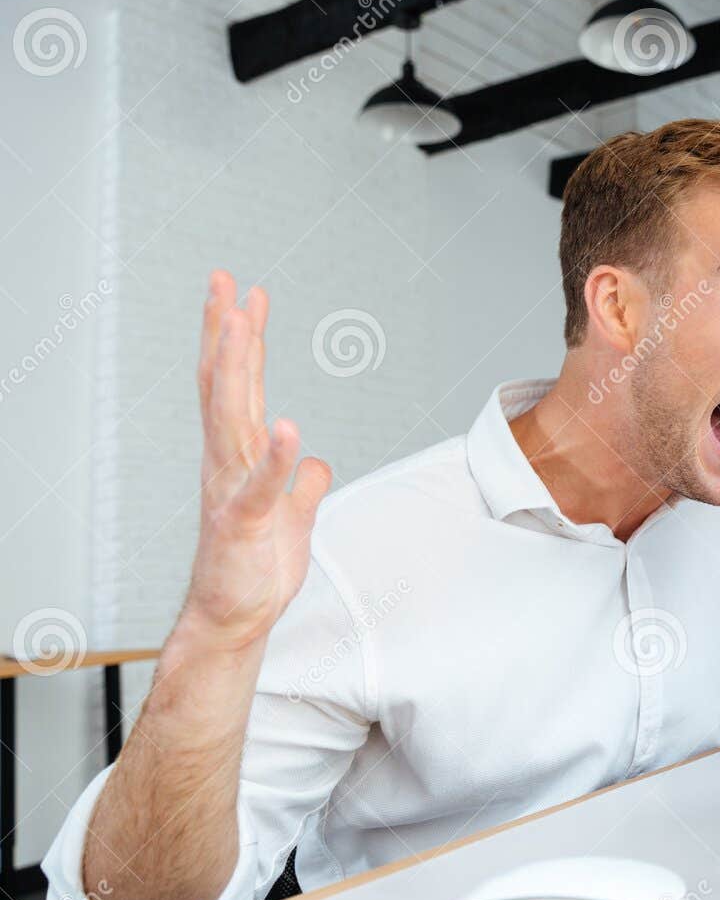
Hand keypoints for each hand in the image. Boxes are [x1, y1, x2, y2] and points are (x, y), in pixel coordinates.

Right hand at [177, 270, 331, 652]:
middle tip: (226, 282)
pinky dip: (275, 456)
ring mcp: (232, 491)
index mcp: (238, 456)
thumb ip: (300, 482)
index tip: (245, 295)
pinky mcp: (246, 524)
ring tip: (239, 325)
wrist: (235, 617)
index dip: (240, 340)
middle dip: (226, 333)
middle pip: (224, 386)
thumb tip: (314, 460)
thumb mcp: (293, 516)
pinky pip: (262, 485)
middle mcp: (227, 463)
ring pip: (231, 419)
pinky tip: (286, 426)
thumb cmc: (256, 567)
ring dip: (237, 371)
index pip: (236, 386)